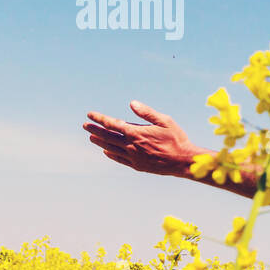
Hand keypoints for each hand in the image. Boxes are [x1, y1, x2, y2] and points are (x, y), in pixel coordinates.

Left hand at [82, 101, 204, 176]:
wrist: (183, 161)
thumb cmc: (176, 139)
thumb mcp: (165, 121)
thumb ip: (147, 113)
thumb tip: (132, 103)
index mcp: (136, 133)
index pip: (112, 124)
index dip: (100, 119)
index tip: (90, 114)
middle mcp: (131, 146)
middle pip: (108, 136)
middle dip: (95, 130)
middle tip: (85, 125)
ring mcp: (133, 157)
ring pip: (111, 148)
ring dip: (100, 142)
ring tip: (91, 137)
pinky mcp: (138, 166)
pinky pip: (120, 159)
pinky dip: (111, 154)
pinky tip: (106, 151)